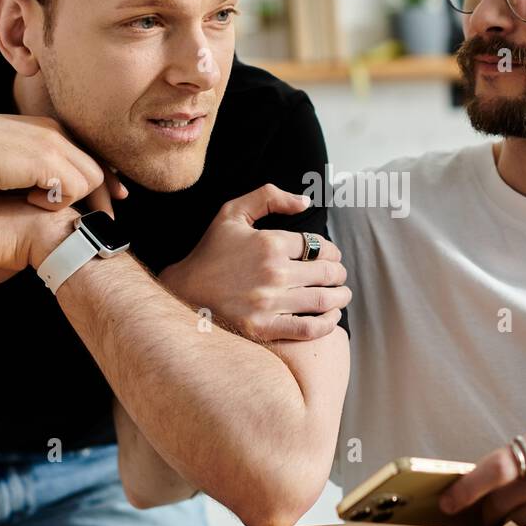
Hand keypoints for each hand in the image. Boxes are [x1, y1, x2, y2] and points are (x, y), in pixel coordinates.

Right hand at [0, 111, 125, 211]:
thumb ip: (23, 171)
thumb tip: (38, 190)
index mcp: (38, 128)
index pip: (84, 150)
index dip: (102, 174)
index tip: (118, 193)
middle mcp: (48, 130)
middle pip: (96, 166)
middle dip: (103, 192)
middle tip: (110, 216)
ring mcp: (48, 141)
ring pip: (90, 178)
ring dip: (71, 199)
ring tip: (40, 206)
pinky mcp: (45, 157)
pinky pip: (75, 187)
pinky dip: (57, 201)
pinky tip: (29, 202)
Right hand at [160, 184, 349, 340]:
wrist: (182, 292)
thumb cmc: (210, 252)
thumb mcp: (232, 212)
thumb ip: (269, 197)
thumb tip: (305, 202)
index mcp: (269, 243)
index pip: (318, 247)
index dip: (331, 251)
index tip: (330, 256)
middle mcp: (273, 273)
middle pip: (326, 273)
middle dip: (339, 273)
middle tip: (339, 276)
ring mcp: (269, 303)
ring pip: (323, 300)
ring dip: (341, 297)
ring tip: (342, 296)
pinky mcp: (264, 328)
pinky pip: (309, 328)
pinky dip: (328, 323)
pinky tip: (331, 317)